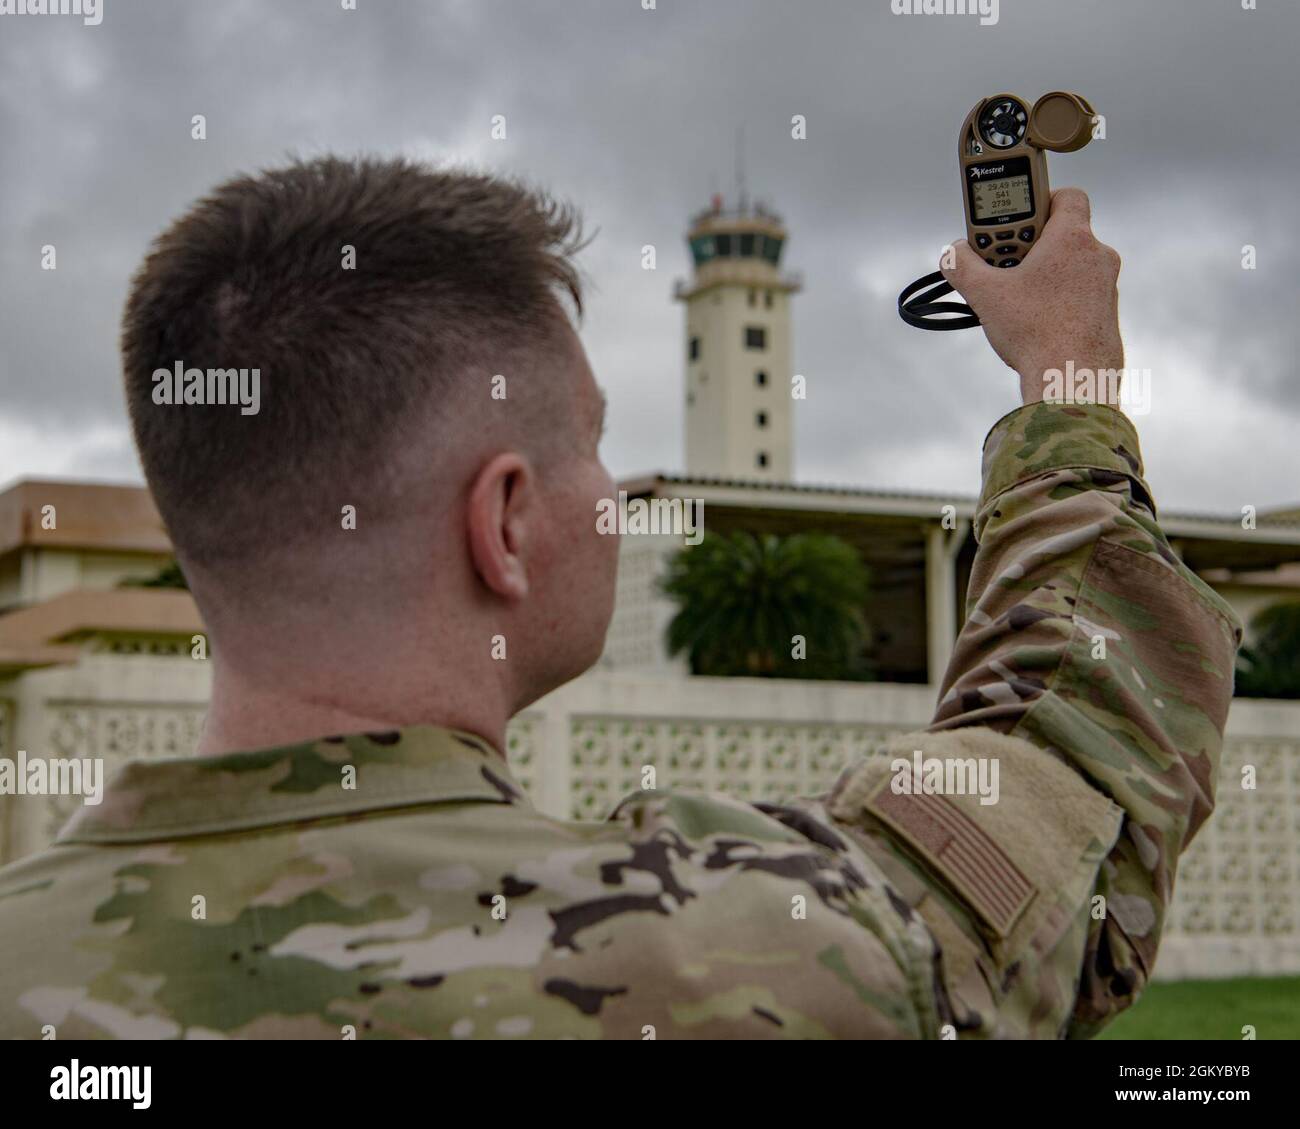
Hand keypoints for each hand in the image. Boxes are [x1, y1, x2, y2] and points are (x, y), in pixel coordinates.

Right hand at [940, 188, 1123, 404]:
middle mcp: (1097, 257)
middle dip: (1028, 248)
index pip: (1066, 195)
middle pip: (1059, 236)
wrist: (1072, 380)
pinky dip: (1055, 301)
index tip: (1014, 222)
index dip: (1039, 200)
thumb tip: (951, 254)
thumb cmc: (1036, 332)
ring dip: (1040, 277)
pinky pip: (1077, 295)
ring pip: (1068, 268)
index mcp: (1073, 239)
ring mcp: (1106, 287)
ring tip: (1013, 302)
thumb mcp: (984, 294)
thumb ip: (961, 265)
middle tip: (1001, 268)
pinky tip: (1032, 325)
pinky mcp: (1106, 315)